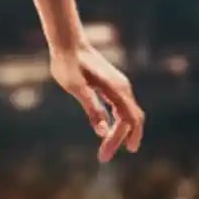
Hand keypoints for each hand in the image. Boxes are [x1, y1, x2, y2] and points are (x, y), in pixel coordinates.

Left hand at [50, 43, 145, 162]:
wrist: (68, 41)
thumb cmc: (69, 63)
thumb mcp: (76, 87)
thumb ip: (91, 108)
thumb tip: (102, 132)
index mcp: (117, 88)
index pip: (128, 120)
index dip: (121, 139)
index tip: (105, 154)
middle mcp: (123, 87)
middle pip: (130, 119)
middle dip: (119, 139)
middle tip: (103, 157)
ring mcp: (119, 85)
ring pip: (127, 114)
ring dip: (119, 132)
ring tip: (107, 148)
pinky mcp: (112, 84)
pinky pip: (121, 107)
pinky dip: (118, 121)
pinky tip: (108, 129)